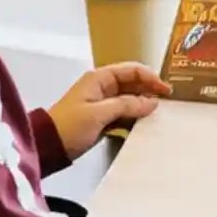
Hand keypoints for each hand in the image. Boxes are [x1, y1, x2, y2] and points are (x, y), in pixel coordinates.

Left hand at [47, 62, 171, 159]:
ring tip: (159, 115)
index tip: (165, 90)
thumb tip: (151, 102)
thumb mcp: (99, 113)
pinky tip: (144, 125)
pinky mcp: (102, 119)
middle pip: (132, 84)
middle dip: (149, 91)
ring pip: (130, 100)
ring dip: (143, 106)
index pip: (131, 70)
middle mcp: (102, 87)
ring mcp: (102, 103)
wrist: (49, 145)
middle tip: (167, 103)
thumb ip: (126, 105)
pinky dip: (134, 118)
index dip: (150, 77)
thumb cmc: (69, 126)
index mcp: (99, 79)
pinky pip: (124, 114)